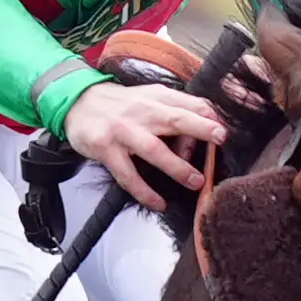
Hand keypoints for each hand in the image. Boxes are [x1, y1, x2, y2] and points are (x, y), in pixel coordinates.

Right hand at [64, 78, 227, 206]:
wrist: (77, 103)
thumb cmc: (120, 105)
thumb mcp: (148, 97)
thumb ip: (174, 109)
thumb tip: (207, 123)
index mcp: (156, 98)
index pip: (188, 103)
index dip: (208, 116)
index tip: (223, 130)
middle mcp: (142, 113)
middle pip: (175, 119)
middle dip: (200, 128)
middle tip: (220, 139)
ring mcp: (123, 132)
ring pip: (154, 150)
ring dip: (177, 167)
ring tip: (196, 182)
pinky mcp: (107, 150)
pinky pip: (128, 175)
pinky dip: (144, 192)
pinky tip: (159, 203)